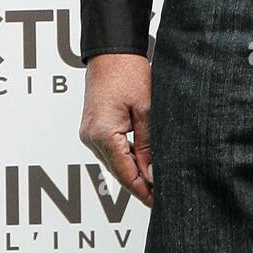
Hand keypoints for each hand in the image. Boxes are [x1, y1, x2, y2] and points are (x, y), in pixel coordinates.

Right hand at [79, 53, 153, 207]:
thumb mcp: (147, 109)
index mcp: (103, 134)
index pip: (125, 173)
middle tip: (163, 195)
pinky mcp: (92, 127)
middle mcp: (91, 138)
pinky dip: (126, 157)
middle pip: (118, 170)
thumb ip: (148, 144)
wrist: (112, 51)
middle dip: (140, 184)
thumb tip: (152, 173)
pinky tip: (143, 161)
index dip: (142, 190)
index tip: (159, 202)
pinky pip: (111, 150)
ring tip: (157, 180)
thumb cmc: (129, 73)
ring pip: (114, 161)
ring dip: (133, 170)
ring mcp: (89, 133)